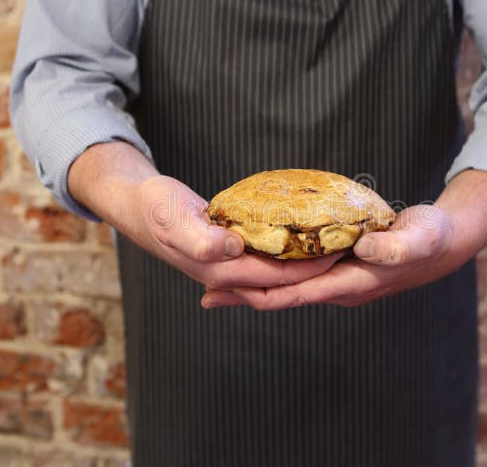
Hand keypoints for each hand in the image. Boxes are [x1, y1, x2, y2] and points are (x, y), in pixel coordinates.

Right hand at [67, 142, 342, 297]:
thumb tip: (231, 249)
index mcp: (218, 269)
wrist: (139, 206)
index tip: (335, 254)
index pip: (273, 277)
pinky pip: (264, 257)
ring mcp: (228, 265)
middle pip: (280, 280)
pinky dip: (286, 252)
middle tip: (347, 249)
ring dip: (303, 263)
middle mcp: (227, 273)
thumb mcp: (172, 217)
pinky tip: (304, 238)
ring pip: (274, 272)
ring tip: (333, 245)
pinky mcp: (229, 252)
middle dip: (314, 270)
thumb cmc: (155, 208)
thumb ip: (200, 238)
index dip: (306, 270)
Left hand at [201, 204, 462, 308]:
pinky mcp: (339, 266)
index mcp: (352, 283)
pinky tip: (257, 259)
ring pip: (287, 286)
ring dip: (255, 286)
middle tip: (205, 292)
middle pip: (283, 296)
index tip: (225, 292)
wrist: (443, 244)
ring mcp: (338, 279)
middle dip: (245, 296)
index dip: (259, 294)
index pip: (296, 294)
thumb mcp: (419, 238)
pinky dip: (273, 269)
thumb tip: (365, 250)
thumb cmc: (432, 238)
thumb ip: (395, 247)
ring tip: (220, 280)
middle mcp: (339, 287)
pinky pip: (299, 273)